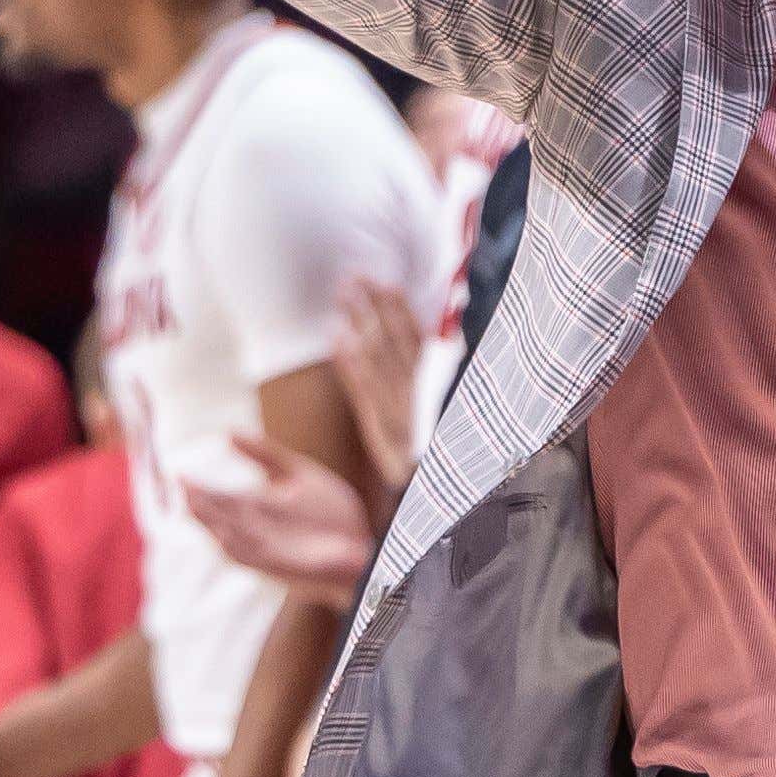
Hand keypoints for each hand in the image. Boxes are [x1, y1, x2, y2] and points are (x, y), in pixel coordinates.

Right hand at [183, 432, 374, 607]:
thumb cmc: (333, 515)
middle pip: (222, 516)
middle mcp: (257, 530)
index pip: (222, 497)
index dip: (200, 488)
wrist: (366, 546)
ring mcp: (269, 549)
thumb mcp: (298, 474)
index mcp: (258, 508)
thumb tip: (227, 433)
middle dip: (202, 503)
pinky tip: (223, 535)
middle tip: (181, 485)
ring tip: (193, 505)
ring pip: (231, 536)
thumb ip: (265, 455)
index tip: (179, 473)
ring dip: (213, 523)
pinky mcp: (285, 566)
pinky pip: (255, 557)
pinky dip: (239, 546)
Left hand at [337, 281, 423, 498]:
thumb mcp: (438, 417)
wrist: (429, 499)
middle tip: (355, 277)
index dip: (402, 310)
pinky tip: (337, 340)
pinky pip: (365, 389)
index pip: (416, 339)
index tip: (388, 283)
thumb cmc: (433, 456)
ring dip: (361, 323)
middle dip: (375, 307)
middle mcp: (415, 391)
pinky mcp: (380, 426)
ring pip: (378, 356)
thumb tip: (435, 344)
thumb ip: (433, 382)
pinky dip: (351, 363)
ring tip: (342, 296)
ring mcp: (397, 407)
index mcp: (430, 387)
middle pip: (394, 340)